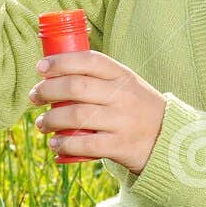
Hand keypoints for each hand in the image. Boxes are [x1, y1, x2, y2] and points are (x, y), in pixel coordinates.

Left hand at [25, 50, 167, 172]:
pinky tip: (55, 144)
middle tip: (34, 97)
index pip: (89, 60)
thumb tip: (52, 74)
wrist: (170, 140)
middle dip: (47, 90)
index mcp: (122, 76)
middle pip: (76, 87)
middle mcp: (122, 96)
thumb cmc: (136, 109)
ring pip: (76, 115)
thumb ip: (98, 78)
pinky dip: (65, 144)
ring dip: (51, 119)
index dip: (61, 61)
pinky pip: (85, 144)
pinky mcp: (120, 146)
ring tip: (42, 123)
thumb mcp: (126, 85)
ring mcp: (122, 121)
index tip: (41, 67)